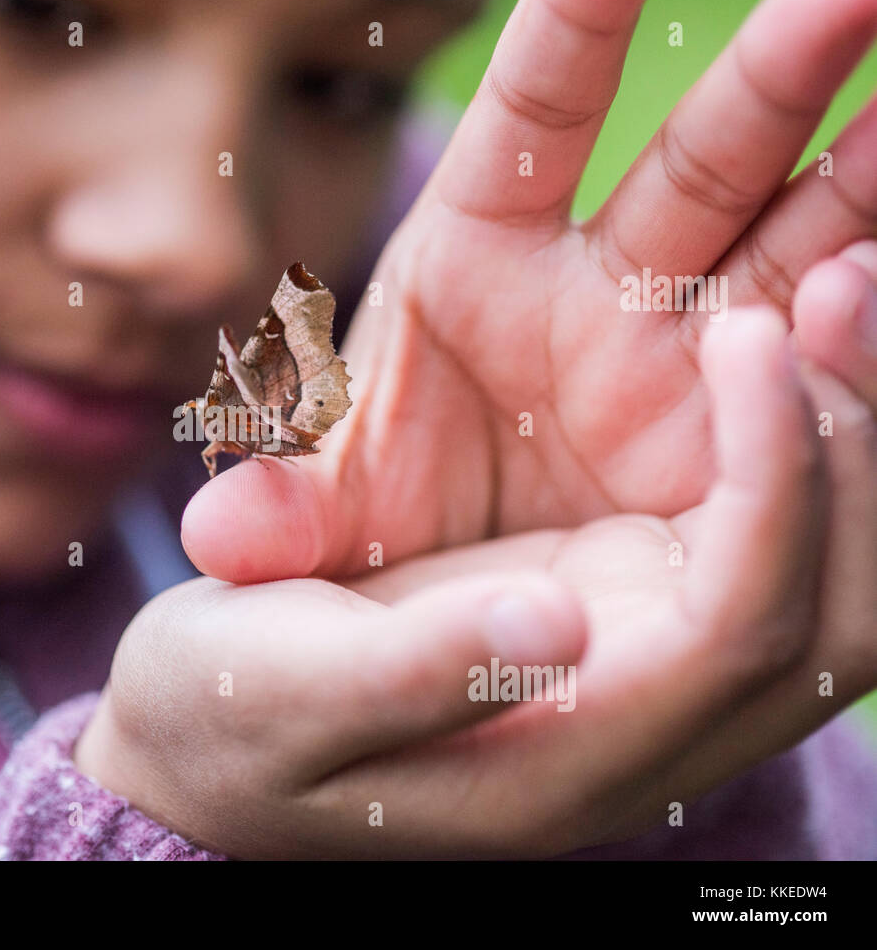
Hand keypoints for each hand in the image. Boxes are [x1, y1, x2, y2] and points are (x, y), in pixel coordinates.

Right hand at [76, 262, 876, 856]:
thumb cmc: (231, 715)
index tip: (747, 334)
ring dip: (851, 425)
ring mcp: (643, 659)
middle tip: (849, 278)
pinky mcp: (620, 597)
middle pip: (838, 607)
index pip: (744, 629)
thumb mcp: (282, 693)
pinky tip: (774, 324)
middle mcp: (641, 719)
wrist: (221, 734)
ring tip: (840, 278)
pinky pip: (761, 520)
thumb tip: (552, 622)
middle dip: (862, 444)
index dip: (778, 484)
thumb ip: (411, 675)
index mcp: (565, 755)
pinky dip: (794, 429)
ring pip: (830, 567)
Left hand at [182, 0, 876, 582]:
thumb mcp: (334, 521)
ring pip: (804, 233)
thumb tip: (223, 539)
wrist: (435, 625)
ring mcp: (681, 357)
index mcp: (477, 260)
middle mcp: (596, 292)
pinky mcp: (738, 431)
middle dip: (784, 68)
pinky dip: (868, 324)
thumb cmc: (376, 542)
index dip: (576, 25)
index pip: (535, 115)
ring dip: (870, 168)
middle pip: (707, 155)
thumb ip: (293, 515)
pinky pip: (823, 357)